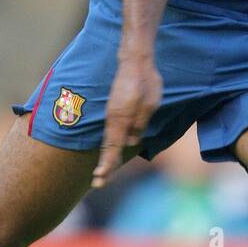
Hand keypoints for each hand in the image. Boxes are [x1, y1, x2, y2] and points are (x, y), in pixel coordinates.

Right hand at [91, 55, 162, 188]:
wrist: (135, 62)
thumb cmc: (146, 83)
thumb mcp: (149, 105)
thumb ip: (139, 124)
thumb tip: (132, 142)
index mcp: (121, 119)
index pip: (113, 147)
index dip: (107, 164)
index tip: (100, 178)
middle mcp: (113, 119)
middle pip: (108, 147)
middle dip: (104, 166)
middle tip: (98, 184)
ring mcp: (113, 114)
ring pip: (109, 140)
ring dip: (107, 157)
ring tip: (103, 173)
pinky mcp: (115, 110)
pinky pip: (111, 132)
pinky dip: (110, 145)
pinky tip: (112, 152)